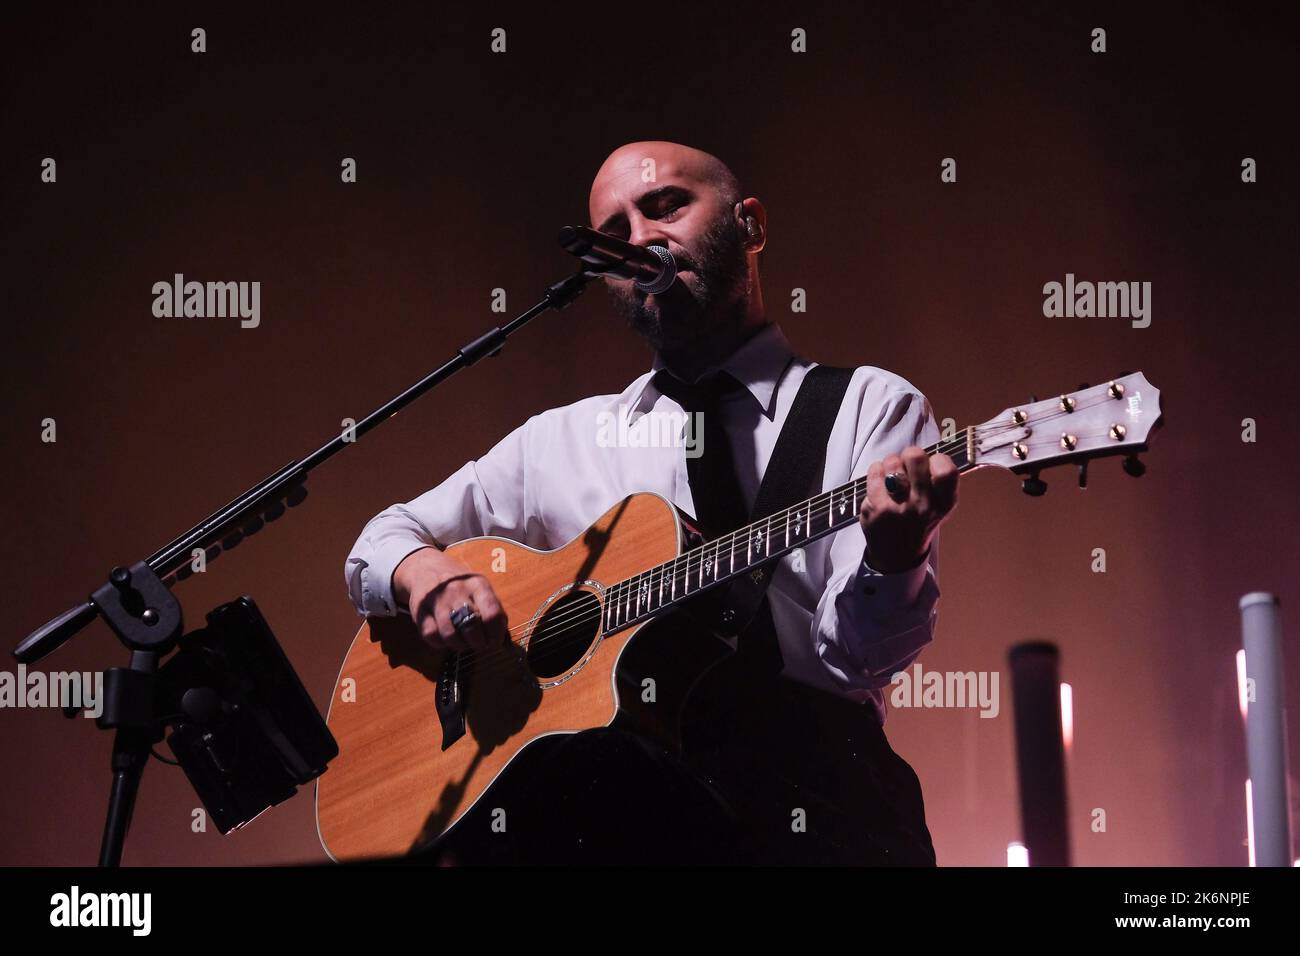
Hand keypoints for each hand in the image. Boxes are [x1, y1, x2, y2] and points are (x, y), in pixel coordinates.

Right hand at [392, 547, 508, 652]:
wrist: (426, 568)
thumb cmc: (461, 585)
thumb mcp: (480, 589)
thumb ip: (494, 612)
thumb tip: (505, 643)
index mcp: (478, 584)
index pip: (493, 615)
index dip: (496, 635)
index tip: (494, 642)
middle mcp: (457, 590)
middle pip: (472, 627)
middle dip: (478, 643)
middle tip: (478, 644)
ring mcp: (437, 600)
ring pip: (450, 635)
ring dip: (459, 645)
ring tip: (462, 642)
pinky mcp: (420, 610)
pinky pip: (431, 636)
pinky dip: (440, 643)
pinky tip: (445, 637)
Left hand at [858, 446, 958, 573]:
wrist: (898, 556)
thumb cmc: (918, 522)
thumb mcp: (938, 507)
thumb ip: (937, 482)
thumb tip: (930, 452)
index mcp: (944, 503)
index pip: (947, 469)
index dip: (936, 460)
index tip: (930, 466)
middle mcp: (924, 505)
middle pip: (915, 456)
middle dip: (909, 455)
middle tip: (906, 467)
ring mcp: (900, 507)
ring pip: (892, 461)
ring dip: (890, 463)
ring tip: (891, 477)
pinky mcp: (877, 508)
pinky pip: (875, 471)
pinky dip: (875, 471)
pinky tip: (879, 482)